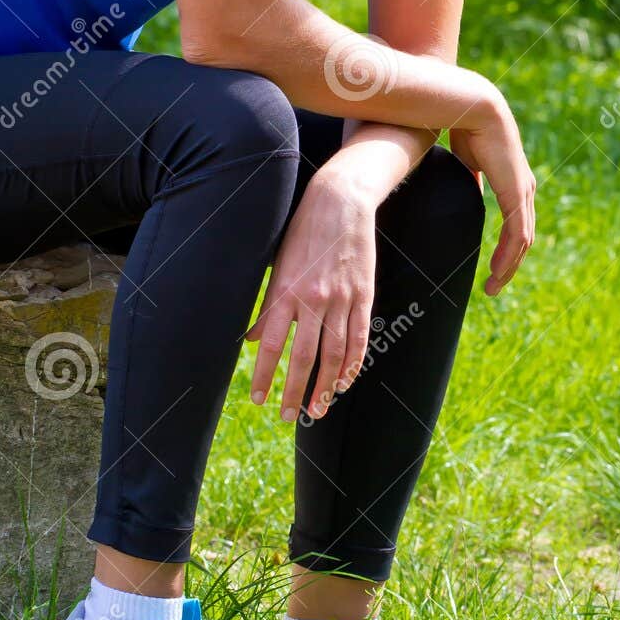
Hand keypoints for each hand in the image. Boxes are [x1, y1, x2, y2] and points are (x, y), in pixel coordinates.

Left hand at [244, 171, 377, 420]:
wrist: (340, 202)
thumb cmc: (302, 233)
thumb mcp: (277, 266)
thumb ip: (268, 306)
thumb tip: (255, 340)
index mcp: (286, 292)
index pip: (273, 345)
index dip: (266, 376)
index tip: (259, 400)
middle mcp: (313, 299)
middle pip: (304, 357)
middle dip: (295, 391)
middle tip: (288, 417)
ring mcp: (341, 299)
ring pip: (334, 354)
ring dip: (324, 387)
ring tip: (317, 410)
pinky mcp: (364, 296)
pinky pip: (358, 338)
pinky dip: (352, 364)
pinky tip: (343, 382)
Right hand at [448, 89, 534, 295]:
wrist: (471, 106)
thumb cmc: (463, 125)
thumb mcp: (465, 160)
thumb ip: (470, 177)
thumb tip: (464, 187)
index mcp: (513, 180)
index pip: (516, 223)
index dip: (506, 248)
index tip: (493, 268)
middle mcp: (524, 188)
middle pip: (522, 237)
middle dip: (509, 265)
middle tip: (494, 287)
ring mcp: (523, 192)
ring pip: (521, 241)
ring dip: (509, 267)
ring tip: (494, 287)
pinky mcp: (516, 194)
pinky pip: (515, 235)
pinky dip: (508, 258)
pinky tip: (498, 273)